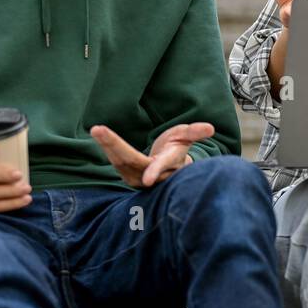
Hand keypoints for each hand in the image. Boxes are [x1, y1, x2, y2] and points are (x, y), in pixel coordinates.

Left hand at [90, 122, 214, 187]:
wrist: (167, 166)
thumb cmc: (177, 148)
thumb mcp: (186, 137)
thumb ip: (195, 132)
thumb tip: (210, 128)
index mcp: (170, 164)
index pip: (162, 167)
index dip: (156, 171)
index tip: (147, 180)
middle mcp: (153, 175)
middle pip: (132, 160)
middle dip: (115, 145)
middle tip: (98, 129)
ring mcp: (139, 178)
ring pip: (120, 161)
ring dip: (107, 145)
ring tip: (97, 130)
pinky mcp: (128, 176)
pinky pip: (116, 161)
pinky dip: (108, 147)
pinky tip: (100, 135)